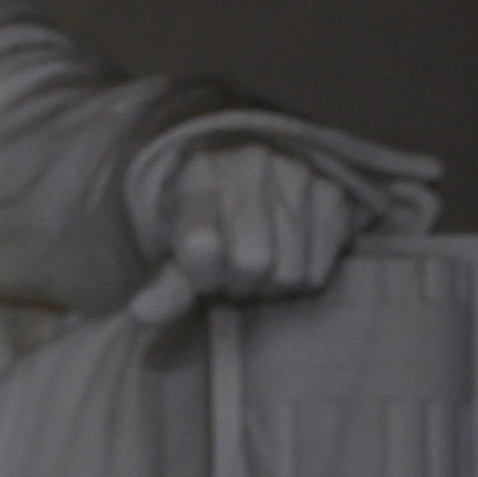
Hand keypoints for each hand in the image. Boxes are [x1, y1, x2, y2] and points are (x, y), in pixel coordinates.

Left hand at [120, 115, 441, 323]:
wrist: (262, 171)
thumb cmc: (211, 215)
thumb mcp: (179, 243)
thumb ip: (167, 283)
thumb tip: (141, 313)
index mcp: (200, 172)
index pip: (199, 243)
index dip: (203, 271)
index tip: (203, 264)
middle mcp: (252, 164)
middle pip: (252, 265)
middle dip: (240, 280)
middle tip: (235, 266)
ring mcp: (300, 174)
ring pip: (289, 274)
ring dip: (273, 283)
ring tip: (266, 258)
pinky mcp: (336, 194)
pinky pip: (318, 273)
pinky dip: (302, 276)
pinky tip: (291, 253)